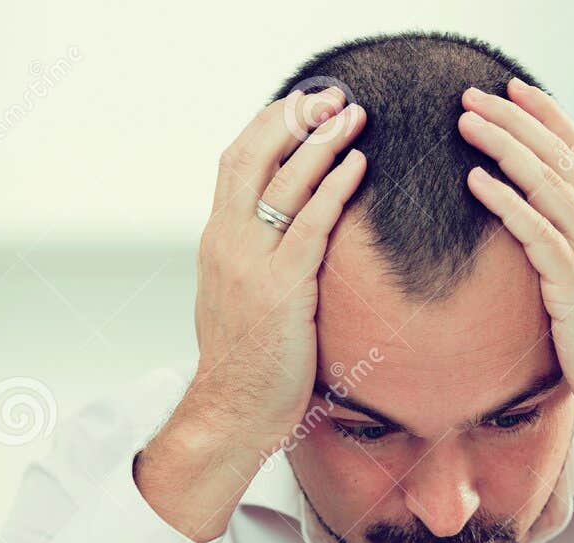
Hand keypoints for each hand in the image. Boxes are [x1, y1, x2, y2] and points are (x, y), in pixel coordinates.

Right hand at [138, 87, 366, 542]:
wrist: (232, 413)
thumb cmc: (247, 367)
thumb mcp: (243, 302)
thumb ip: (259, 266)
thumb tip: (290, 246)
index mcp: (216, 242)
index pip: (235, 164)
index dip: (269, 128)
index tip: (302, 107)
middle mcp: (226, 242)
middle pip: (252, 155)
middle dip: (293, 119)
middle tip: (333, 99)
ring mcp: (249, 264)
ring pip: (283, 182)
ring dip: (322, 143)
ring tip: (354, 117)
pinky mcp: (279, 289)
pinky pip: (310, 225)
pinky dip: (335, 188)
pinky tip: (357, 166)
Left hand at [457, 79, 573, 432]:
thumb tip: (548, 231)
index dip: (547, 115)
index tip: (514, 89)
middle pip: (559, 155)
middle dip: (515, 119)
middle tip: (474, 94)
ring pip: (546, 183)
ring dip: (503, 147)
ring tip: (466, 122)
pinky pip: (535, 231)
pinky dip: (505, 201)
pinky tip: (476, 181)